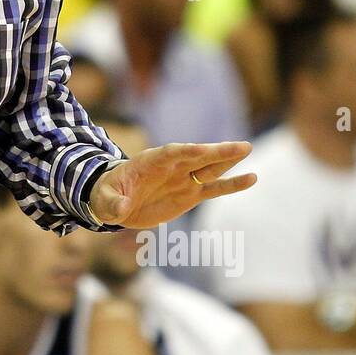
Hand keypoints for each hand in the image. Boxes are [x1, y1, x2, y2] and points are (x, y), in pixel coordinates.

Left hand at [90, 141, 255, 228]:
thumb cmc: (106, 196)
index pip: (171, 153)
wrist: (115, 202)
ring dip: (227, 159)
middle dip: (216, 151)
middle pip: (197, 156)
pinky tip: (251, 178)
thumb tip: (120, 208)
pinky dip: (231, 184)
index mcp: (149, 161)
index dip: (186, 152)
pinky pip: (214, 188)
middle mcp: (171, 167)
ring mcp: (183, 179)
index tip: (203, 150)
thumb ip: (112, 203)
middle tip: (242, 146)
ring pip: (209, 168)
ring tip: (247, 149)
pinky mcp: (190, 194)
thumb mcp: (103, 200)